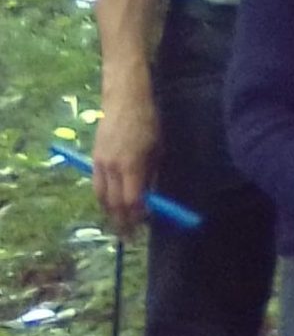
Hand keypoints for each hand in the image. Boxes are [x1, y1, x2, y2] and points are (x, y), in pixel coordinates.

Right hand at [91, 78, 157, 233]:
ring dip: (110, 212)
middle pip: (114, 203)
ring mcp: (100, 163)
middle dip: (122, 221)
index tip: (145, 224)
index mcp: (131, 165)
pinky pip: (97, 185)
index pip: (132, 200)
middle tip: (130, 235)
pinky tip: (111, 203)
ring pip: (101, 197)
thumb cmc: (148, 121)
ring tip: (120, 223)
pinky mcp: (94, 158)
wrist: (124, 100)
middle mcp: (112, 167)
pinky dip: (104, 198)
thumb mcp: (157, 148)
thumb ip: (151, 174)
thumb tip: (151, 195)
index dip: (138, 215)